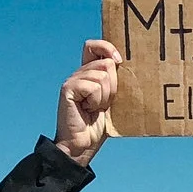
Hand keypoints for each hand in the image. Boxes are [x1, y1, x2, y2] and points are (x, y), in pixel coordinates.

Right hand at [55, 38, 119, 165]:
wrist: (83, 145)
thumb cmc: (98, 126)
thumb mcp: (112, 100)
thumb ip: (115, 82)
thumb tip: (124, 66)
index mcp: (89, 73)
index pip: (94, 46)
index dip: (107, 48)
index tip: (119, 61)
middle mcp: (79, 73)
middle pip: (106, 63)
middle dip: (113, 86)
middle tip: (104, 103)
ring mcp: (73, 80)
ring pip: (102, 76)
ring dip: (105, 97)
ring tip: (95, 108)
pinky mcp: (68, 89)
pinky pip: (93, 87)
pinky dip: (96, 101)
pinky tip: (88, 110)